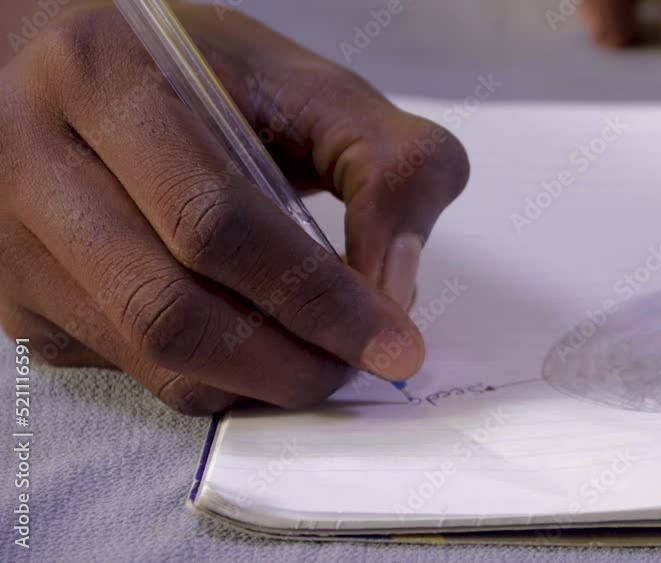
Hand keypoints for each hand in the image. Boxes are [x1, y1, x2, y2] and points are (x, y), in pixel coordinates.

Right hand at [0, 3, 468, 413]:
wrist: (85, 72)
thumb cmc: (209, 78)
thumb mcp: (316, 88)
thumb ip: (391, 165)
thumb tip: (394, 289)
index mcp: (103, 74)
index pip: (215, 221)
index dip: (315, 297)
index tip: (394, 342)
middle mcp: (28, 157)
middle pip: (170, 308)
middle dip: (287, 360)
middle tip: (357, 366)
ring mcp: (10, 239)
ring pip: (147, 354)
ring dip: (253, 382)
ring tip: (319, 361)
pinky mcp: (18, 299)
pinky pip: (130, 370)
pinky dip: (214, 379)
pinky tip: (258, 350)